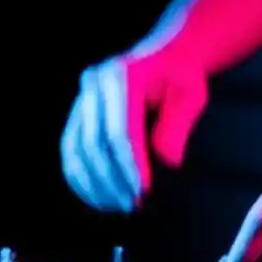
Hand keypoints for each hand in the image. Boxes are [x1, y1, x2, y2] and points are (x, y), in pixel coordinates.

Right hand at [59, 53, 207, 212]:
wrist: (165, 55)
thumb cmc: (181, 77)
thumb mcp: (190, 96)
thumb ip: (176, 127)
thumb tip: (166, 163)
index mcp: (122, 75)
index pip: (121, 131)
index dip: (130, 166)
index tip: (143, 191)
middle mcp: (95, 84)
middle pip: (94, 144)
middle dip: (112, 180)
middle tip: (131, 204)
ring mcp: (81, 99)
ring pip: (77, 151)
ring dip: (95, 185)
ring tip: (117, 206)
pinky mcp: (76, 114)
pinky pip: (70, 152)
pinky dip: (81, 178)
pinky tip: (99, 199)